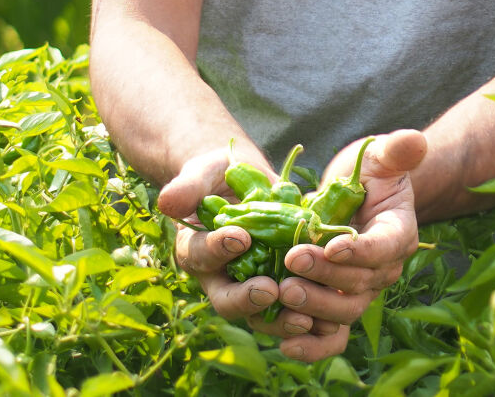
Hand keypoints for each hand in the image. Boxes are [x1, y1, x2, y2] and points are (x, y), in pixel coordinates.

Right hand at [158, 146, 313, 341]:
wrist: (245, 184)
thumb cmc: (218, 176)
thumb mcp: (203, 173)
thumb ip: (188, 187)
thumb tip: (167, 203)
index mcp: (194, 251)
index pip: (200, 256)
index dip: (217, 249)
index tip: (240, 237)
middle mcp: (220, 278)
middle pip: (227, 301)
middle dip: (248, 299)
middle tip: (269, 289)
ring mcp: (252, 288)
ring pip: (261, 317)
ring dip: (281, 321)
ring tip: (305, 316)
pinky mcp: (282, 290)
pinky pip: (291, 314)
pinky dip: (308, 322)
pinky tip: (328, 319)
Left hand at [269, 129, 427, 361]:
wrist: (358, 200)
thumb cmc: (370, 175)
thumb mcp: (379, 157)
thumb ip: (395, 151)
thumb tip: (413, 139)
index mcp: (398, 233)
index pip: (385, 247)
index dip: (362, 249)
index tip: (333, 244)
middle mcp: (384, 268)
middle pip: (361, 283)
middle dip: (327, 276)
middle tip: (292, 263)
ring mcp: (361, 289)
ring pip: (345, 310)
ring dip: (315, 305)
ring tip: (283, 290)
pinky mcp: (338, 301)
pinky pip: (331, 333)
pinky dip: (312, 344)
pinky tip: (285, 344)